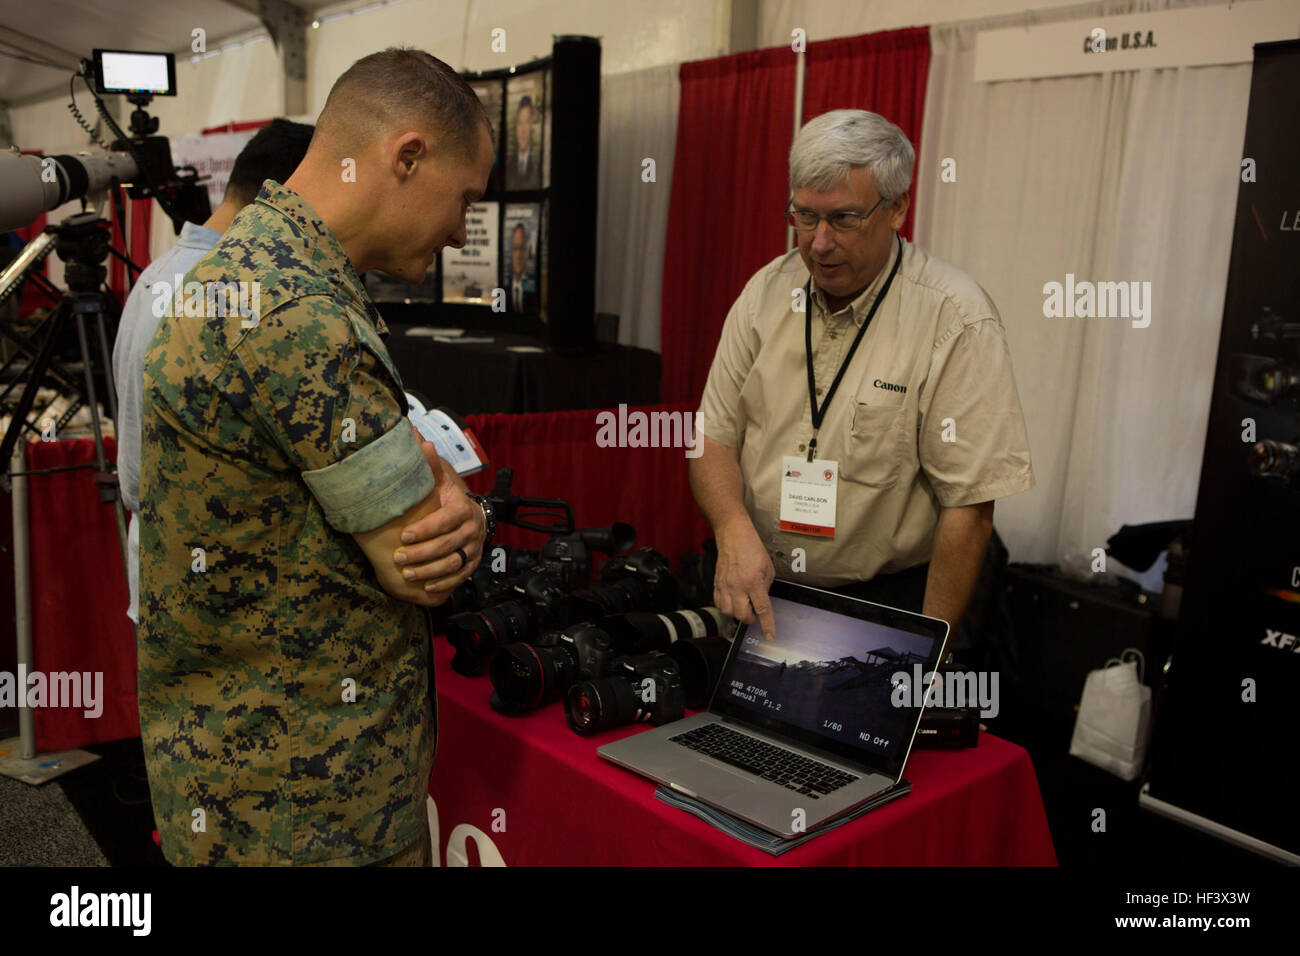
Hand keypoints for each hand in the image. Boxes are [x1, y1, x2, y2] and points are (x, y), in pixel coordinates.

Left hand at [393, 437, 485, 596]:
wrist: (473, 516)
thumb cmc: (449, 498)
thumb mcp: (441, 480)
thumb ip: (429, 464)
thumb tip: (416, 437)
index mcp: (462, 508)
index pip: (446, 520)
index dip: (426, 529)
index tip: (404, 536)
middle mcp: (471, 529)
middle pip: (447, 545)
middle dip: (422, 554)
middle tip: (399, 558)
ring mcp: (473, 548)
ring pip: (453, 564)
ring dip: (429, 571)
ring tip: (407, 573)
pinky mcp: (472, 564)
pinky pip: (459, 577)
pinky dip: (443, 584)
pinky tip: (426, 587)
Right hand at [713, 520, 775, 640]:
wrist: (733, 536)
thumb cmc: (752, 549)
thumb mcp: (768, 569)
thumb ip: (765, 587)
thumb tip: (761, 601)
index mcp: (753, 582)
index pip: (762, 609)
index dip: (767, 625)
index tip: (769, 635)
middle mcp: (737, 586)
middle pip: (742, 615)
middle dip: (750, 618)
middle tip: (755, 612)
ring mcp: (724, 586)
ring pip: (728, 612)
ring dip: (737, 613)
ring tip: (743, 604)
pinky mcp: (716, 584)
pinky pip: (719, 604)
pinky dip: (727, 607)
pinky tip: (733, 601)